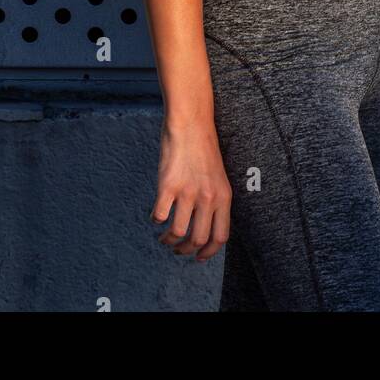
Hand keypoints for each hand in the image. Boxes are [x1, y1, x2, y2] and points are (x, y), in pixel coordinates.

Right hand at [151, 118, 231, 262]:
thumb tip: (204, 225)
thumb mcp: (218, 176)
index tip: (199, 257)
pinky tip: (156, 214)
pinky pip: (159, 215)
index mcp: (224, 196)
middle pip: (198, 240)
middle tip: (177, 249)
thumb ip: (214, 199)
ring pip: (178, 233)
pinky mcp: (168, 185)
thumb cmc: (203, 146)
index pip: (220, 237)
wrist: (191, 122)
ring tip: (163, 237)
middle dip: (185, 250)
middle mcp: (208, 197)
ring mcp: (188, 191)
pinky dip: (156, 220)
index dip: (209, 252)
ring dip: (168, 240)